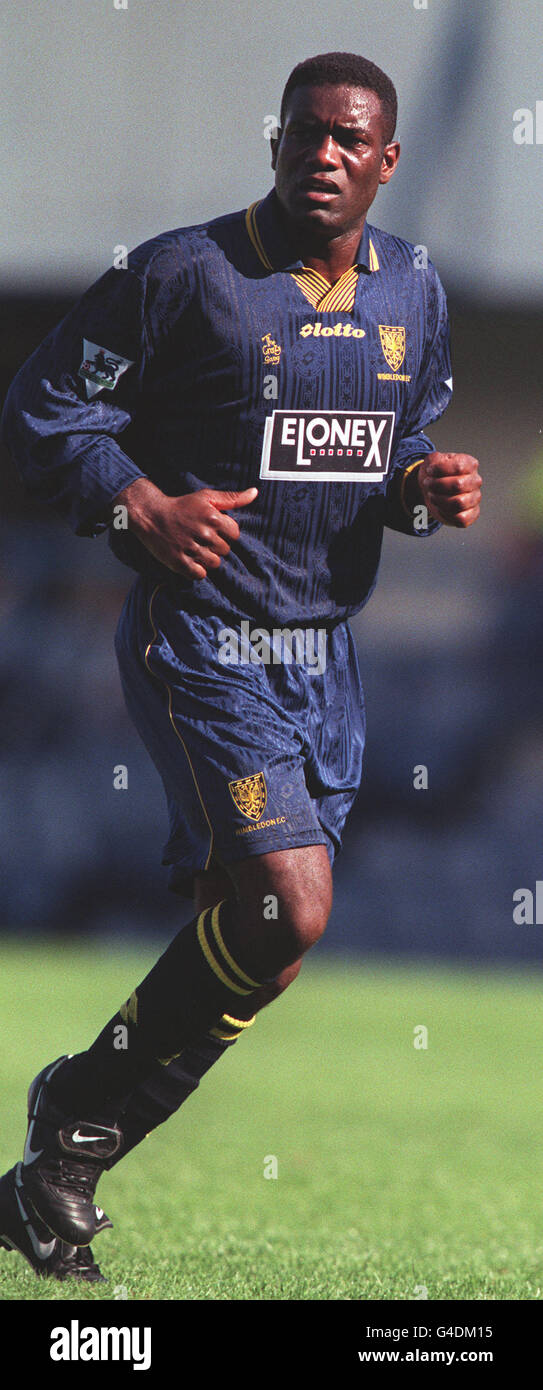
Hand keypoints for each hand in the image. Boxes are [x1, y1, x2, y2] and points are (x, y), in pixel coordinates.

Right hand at [114, 478, 257, 577]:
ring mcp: (191, 549)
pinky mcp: (179, 562)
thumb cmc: (182, 505)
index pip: (234, 535)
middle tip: (201, 538)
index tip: (213, 529)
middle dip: (216, 545)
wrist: (151, 515)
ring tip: (195, 548)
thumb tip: (255, 492)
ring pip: (214, 563)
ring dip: (207, 558)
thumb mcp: (206, 497)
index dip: (225, 533)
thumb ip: (232, 498)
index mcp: (213, 517)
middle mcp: (204, 533)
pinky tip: (190, 559)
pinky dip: (196, 570)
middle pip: (225, 550)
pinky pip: (199, 574)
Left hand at [417, 452, 481, 527]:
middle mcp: (476, 481)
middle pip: (458, 485)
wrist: (433, 489)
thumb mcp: (432, 461)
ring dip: (439, 500)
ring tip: (432, 496)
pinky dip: (446, 514)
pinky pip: (461, 519)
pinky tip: (441, 507)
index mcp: (470, 464)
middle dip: (436, 485)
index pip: (458, 467)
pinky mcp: (472, 514)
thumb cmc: (435, 473)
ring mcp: (475, 498)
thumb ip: (435, 459)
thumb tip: (437, 466)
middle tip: (428, 484)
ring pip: (459, 503)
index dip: (439, 470)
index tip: (430, 471)